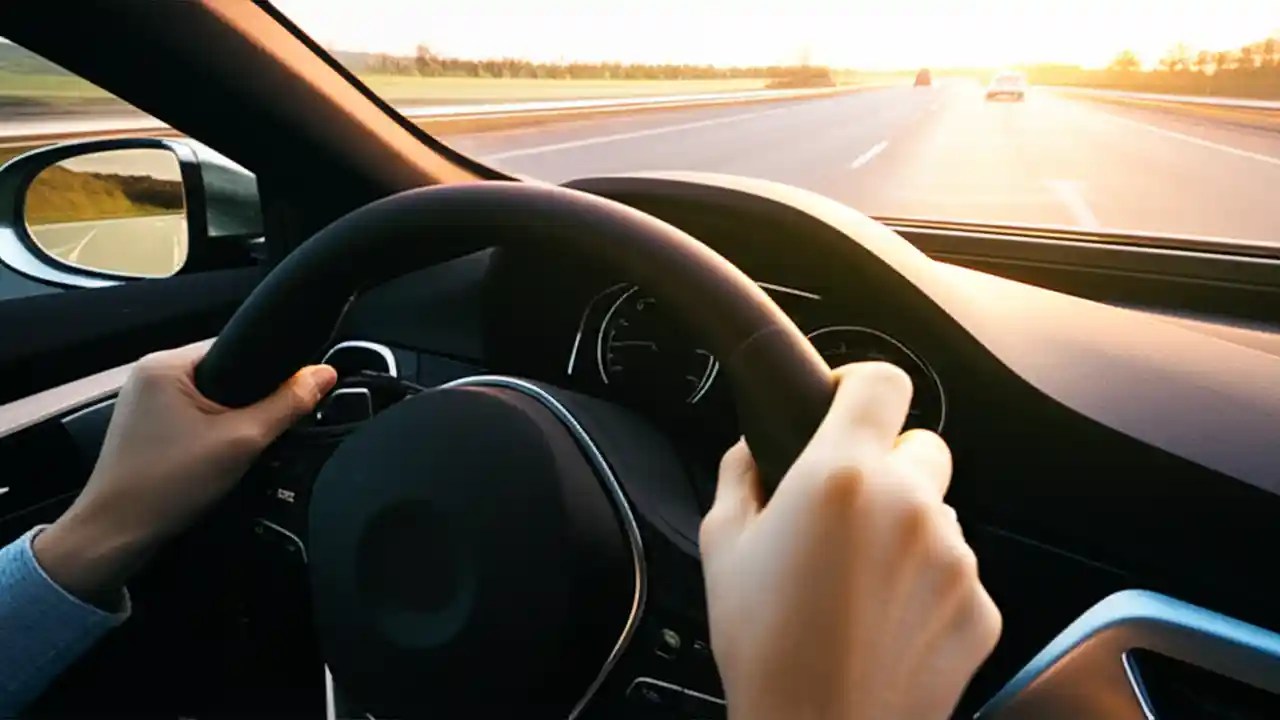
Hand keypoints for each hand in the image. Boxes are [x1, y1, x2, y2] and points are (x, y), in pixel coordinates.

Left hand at [34, 342, 336, 607]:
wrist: (115, 535)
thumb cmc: (168, 485)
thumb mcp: (241, 441)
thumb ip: (287, 404)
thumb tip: (324, 373)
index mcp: (165, 364)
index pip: (236, 347)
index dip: (270, 372)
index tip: (290, 399)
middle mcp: (149, 374)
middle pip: (225, 373)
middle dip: (249, 401)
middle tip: (261, 432)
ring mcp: (143, 402)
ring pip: (210, 398)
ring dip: (230, 420)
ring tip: (238, 447)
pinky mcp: (144, 428)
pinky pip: (193, 417)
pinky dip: (211, 433)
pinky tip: (216, 457)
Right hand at [701, 362, 1000, 719]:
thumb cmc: (764, 650)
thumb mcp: (721, 547)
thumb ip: (740, 476)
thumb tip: (753, 451)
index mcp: (840, 476)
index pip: (882, 381)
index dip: (860, 384)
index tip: (845, 403)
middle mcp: (908, 506)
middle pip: (921, 443)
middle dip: (887, 463)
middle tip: (846, 507)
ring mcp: (954, 557)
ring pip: (940, 509)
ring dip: (906, 525)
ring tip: (858, 579)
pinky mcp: (980, 605)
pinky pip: (957, 567)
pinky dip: (927, 580)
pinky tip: (884, 617)